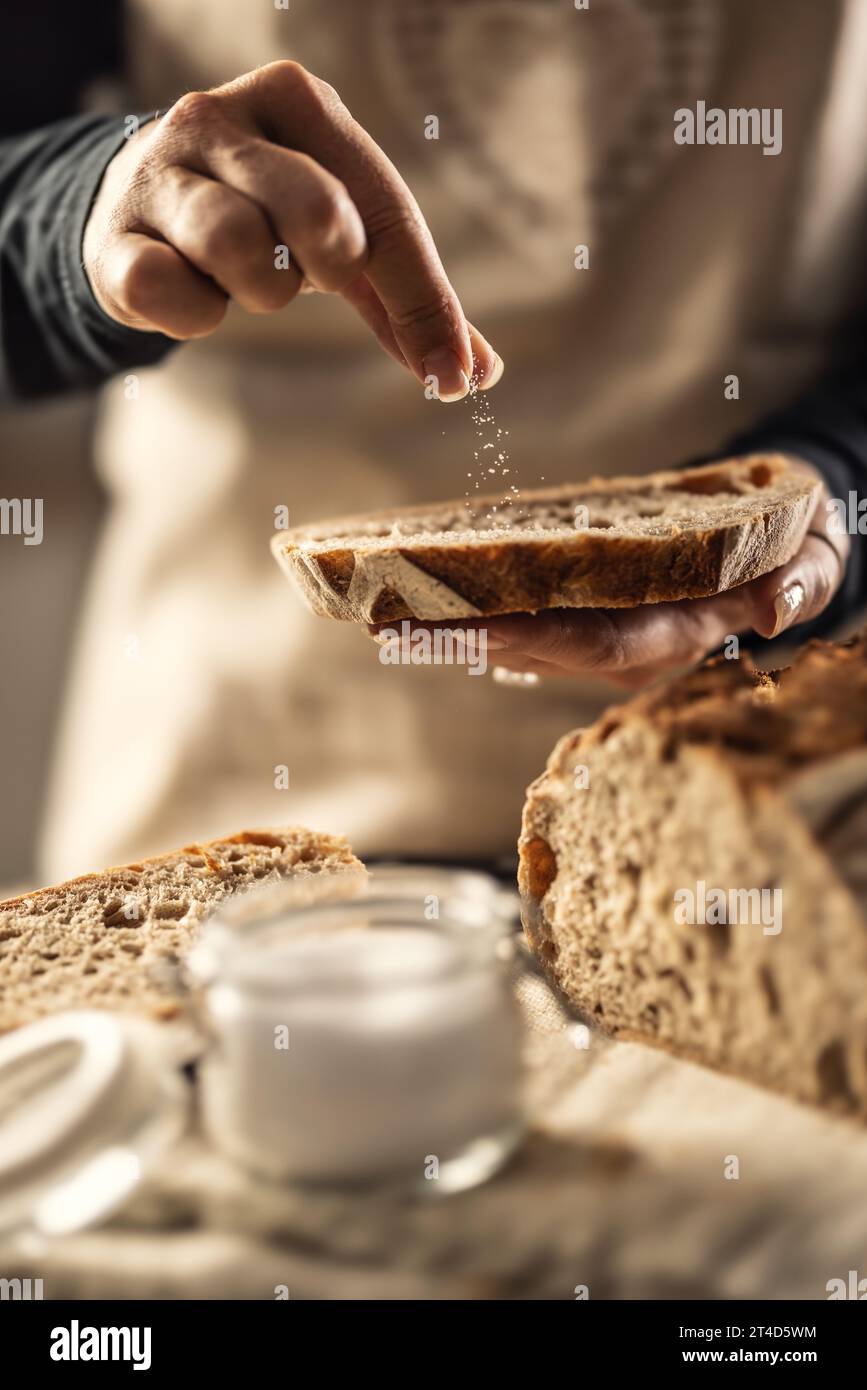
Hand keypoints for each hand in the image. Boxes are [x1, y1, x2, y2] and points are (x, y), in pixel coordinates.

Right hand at [82, 62, 500, 400]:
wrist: (135, 209)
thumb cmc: (263, 220)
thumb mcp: (343, 243)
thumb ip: (408, 300)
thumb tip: (475, 374)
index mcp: (297, 102)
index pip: (382, 206)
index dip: (425, 300)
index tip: (452, 377)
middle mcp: (221, 116)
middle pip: (315, 208)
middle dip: (333, 264)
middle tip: (316, 276)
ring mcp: (160, 171)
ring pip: (236, 244)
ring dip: (259, 290)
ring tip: (249, 279)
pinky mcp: (114, 236)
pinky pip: (165, 290)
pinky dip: (193, 315)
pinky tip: (192, 294)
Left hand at [377, 465, 846, 688]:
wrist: (775, 538)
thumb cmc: (795, 543)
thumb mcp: (815, 553)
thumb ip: (803, 579)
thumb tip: (776, 609)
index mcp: (678, 631)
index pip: (597, 642)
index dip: (532, 637)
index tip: (464, 627)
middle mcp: (631, 643)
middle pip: (537, 647)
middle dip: (463, 637)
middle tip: (387, 622)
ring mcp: (604, 632)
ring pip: (518, 637)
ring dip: (451, 628)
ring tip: (381, 611)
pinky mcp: (585, 611)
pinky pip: (520, 616)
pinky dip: (468, 611)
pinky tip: (417, 600)